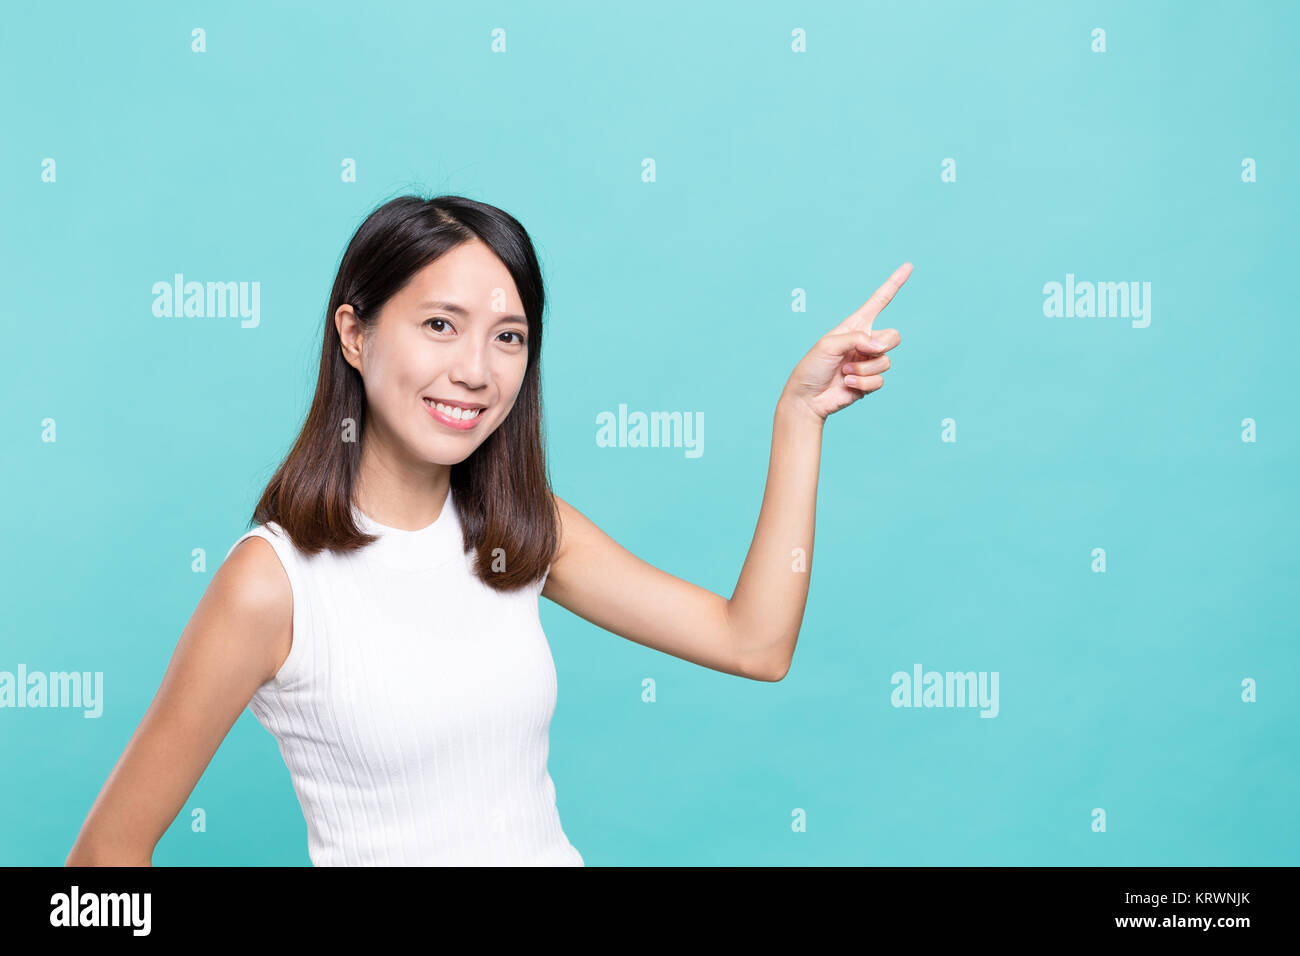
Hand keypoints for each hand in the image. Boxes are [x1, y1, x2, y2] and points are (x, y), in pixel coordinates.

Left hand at [782, 262, 910, 421]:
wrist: (807, 398)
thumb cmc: (812, 367)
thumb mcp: (829, 344)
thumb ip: (857, 338)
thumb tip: (880, 346)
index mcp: (855, 326)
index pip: (879, 301)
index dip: (894, 284)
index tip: (908, 266)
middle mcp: (865, 342)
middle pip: (894, 337)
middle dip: (881, 346)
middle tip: (861, 353)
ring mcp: (868, 363)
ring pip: (886, 361)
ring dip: (863, 370)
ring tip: (844, 373)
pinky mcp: (869, 382)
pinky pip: (880, 381)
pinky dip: (863, 384)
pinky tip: (846, 385)